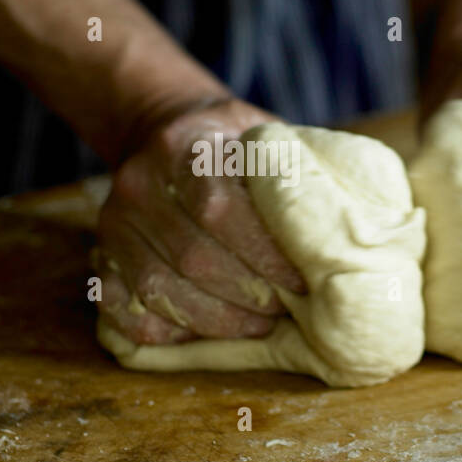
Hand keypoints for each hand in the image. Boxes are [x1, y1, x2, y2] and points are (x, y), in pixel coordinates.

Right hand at [93, 99, 306, 344]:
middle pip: (192, 256)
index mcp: (184, 146)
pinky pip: (124, 309)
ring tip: (256, 324)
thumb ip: (298, 170)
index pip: (219, 209)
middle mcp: (140, 183)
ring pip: (159, 288)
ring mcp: (115, 221)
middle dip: (247, 295)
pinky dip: (165, 329)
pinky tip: (203, 331)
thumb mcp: (268, 137)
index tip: (302, 281)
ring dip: (215, 319)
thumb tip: (359, 219)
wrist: (164, 130)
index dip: (263, 255)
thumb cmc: (235, 146)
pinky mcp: (102, 253)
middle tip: (285, 311)